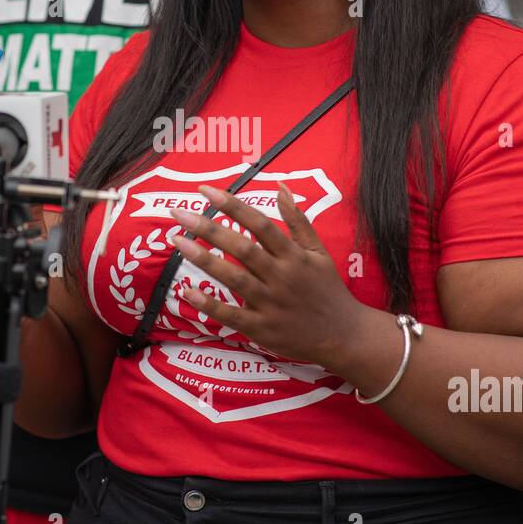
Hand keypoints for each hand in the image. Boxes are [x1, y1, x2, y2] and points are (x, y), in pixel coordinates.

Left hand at [165, 183, 368, 365]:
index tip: (207, 191)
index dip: (233, 206)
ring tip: (177, 241)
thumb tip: (281, 188)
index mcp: (294, 255)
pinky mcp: (262, 328)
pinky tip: (187, 291)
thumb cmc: (329, 290)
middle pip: (242, 248)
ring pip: (233, 278)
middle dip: (209, 228)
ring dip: (203, 259)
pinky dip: (209, 304)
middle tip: (178, 212)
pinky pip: (231, 315)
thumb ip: (298, 221)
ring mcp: (270, 303)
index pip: (260, 224)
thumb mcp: (319, 252)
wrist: (345, 336)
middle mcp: (281, 276)